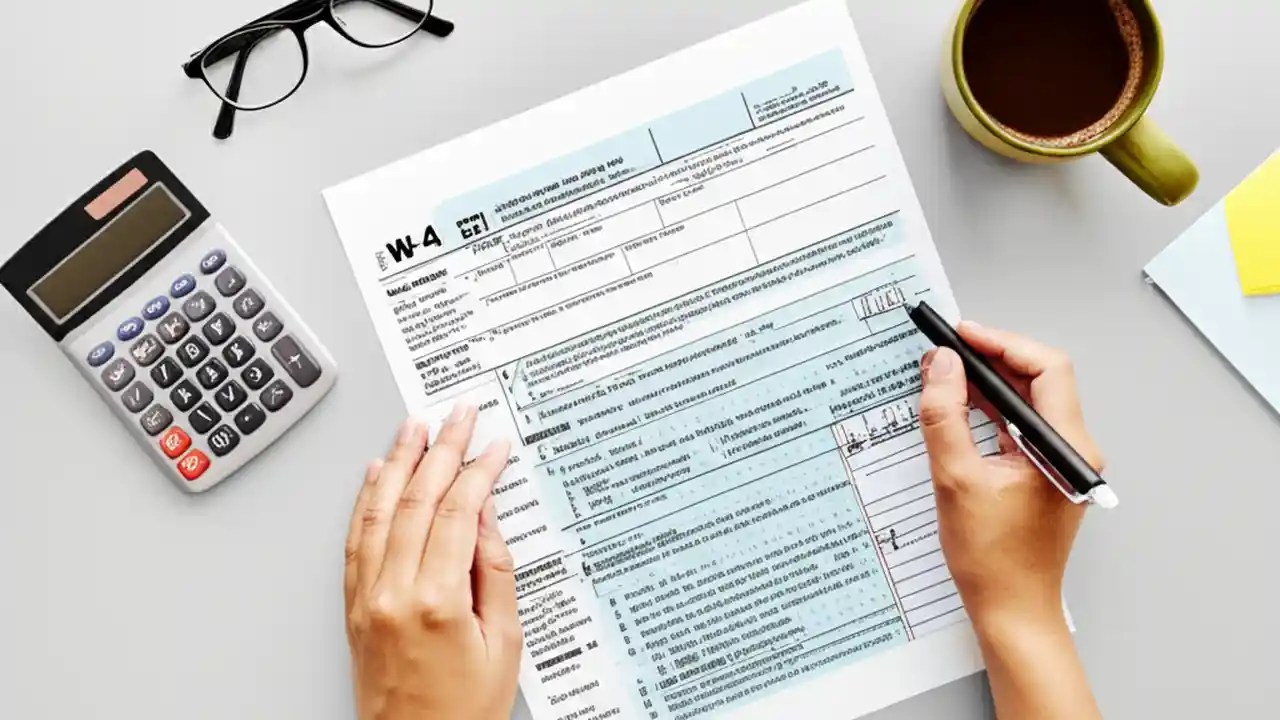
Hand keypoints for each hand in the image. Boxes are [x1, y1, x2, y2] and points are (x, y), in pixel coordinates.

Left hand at [345, 406, 520, 719]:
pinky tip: (376, 474)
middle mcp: (394, 592)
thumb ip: (494, 571)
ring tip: (415, 427)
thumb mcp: (503, 643)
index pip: (457, 511)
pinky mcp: (354, 608)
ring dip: (399, 461)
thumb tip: (486, 516)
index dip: (478, 470)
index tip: (494, 446)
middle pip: (417, 499)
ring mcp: (368, 598)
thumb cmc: (464, 712)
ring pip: (380, 510)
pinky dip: (366, 500)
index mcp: (437, 599)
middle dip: (441, 448)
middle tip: (458, 414)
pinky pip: (356, 539)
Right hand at [917, 322, 1103, 632]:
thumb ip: (945, 416)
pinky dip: (990, 409)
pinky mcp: (1043, 472)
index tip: (960, 335)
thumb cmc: (993, 560)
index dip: (1001, 343)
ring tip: (945, 371)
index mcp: (1064, 447)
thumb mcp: (955, 480)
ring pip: (1028, 401)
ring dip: (989, 383)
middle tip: (947, 348)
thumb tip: (940, 366)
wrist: (1011, 611)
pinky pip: (1019, 425)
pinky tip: (958, 405)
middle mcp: (1071, 449)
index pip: (1046, 369)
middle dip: (992, 357)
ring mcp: (1059, 461)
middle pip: (1039, 379)